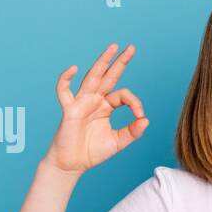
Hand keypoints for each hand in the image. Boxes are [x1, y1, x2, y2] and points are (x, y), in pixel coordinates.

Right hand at [45, 43, 147, 173]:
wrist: (73, 164)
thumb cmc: (92, 152)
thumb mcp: (118, 142)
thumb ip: (133, 132)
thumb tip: (146, 120)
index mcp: (106, 106)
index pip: (123, 95)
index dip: (135, 102)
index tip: (140, 116)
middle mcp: (94, 100)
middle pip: (108, 76)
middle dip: (120, 61)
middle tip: (131, 47)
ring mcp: (81, 102)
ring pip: (92, 77)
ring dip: (102, 61)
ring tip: (113, 47)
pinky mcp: (69, 109)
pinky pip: (64, 91)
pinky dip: (66, 79)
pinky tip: (75, 68)